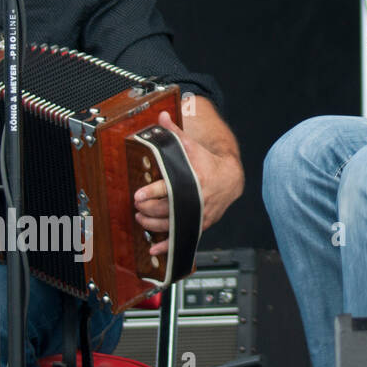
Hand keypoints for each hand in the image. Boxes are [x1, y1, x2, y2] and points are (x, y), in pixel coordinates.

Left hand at [133, 110, 243, 256]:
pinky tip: (154, 249)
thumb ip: (174, 133)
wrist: (231, 179)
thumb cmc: (207, 161)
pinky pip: (181, 236)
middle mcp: (197, 199)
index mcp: (195, 179)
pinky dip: (167, 245)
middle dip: (148, 208)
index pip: (170, 187)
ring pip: (171, 223)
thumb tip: (162, 117)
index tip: (138, 195)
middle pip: (167, 208)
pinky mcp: (200, 224)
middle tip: (136, 205)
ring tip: (140, 217)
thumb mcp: (192, 146)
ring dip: (152, 223)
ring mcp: (199, 214)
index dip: (153, 191)